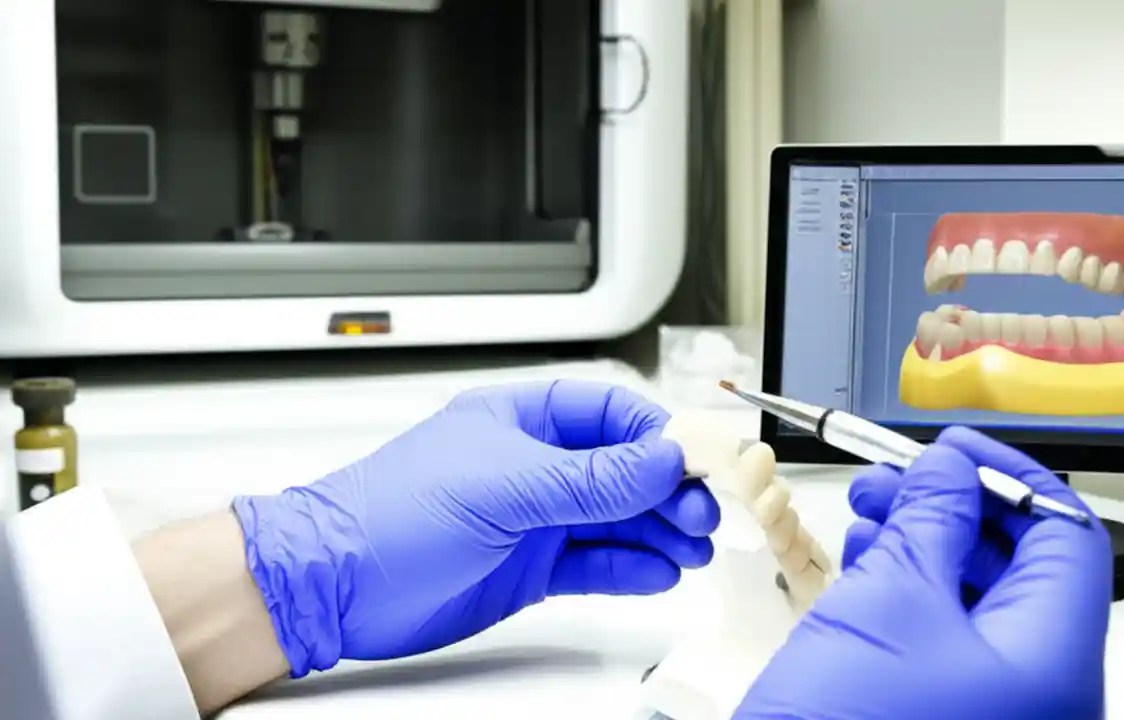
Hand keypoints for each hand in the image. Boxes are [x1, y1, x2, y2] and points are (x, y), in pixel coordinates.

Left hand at [232, 381, 718, 677]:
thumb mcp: (503, 486)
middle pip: (623, 469)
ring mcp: (534, 519)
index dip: (657, 435)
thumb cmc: (391, 514)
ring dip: (659, 531)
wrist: (336, 586)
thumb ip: (588, 479)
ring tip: (693, 547)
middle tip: (701, 513)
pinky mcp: (530, 568)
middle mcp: (533, 466)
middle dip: (668, 489)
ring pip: (617, 519)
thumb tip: (660, 461)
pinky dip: (631, 568)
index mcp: (522, 420)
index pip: (610, 413)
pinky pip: (596, 563)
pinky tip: (659, 572)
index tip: (695, 460)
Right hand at [735, 426, 1111, 718]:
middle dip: (951, 509)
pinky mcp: (947, 714)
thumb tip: (949, 472)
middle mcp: (1038, 689)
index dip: (1007, 478)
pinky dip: (907, 591)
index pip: (1065, 536)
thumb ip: (930, 520)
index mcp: (1052, 661)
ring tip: (867, 519)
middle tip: (895, 481)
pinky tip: (863, 569)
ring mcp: (994, 707)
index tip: (953, 451)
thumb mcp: (889, 600)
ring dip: (922, 544)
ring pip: (976, 599)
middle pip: (1020, 566)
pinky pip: (946, 637)